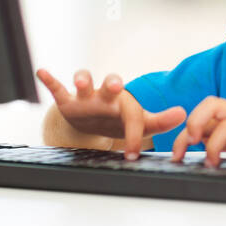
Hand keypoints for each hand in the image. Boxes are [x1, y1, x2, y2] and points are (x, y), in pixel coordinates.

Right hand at [36, 68, 185, 158]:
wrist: (93, 122)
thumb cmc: (119, 120)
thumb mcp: (139, 123)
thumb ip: (160, 120)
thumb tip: (183, 113)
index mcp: (125, 103)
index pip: (131, 116)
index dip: (133, 136)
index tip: (132, 155)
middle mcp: (106, 96)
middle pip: (110, 83)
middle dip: (113, 82)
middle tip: (118, 85)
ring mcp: (86, 96)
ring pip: (84, 82)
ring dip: (82, 79)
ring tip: (81, 81)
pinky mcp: (67, 100)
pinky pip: (57, 88)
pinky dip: (50, 80)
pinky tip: (42, 71)